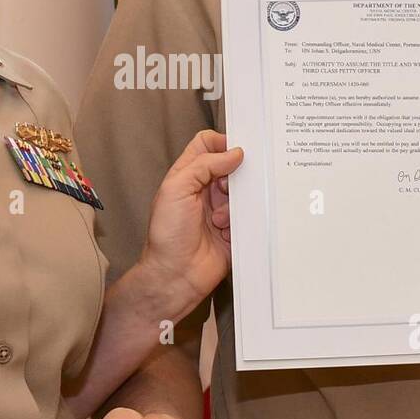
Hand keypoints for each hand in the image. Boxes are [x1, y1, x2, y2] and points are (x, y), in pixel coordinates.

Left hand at [139, 130, 241, 319]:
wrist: (175, 276)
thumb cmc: (168, 234)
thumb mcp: (177, 189)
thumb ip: (204, 165)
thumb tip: (235, 153)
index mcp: (187, 176)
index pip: (207, 146)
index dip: (222, 142)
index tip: (235, 148)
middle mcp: (205, 191)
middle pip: (231, 167)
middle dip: (235, 175)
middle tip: (227, 189)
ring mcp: (221, 210)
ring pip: (244, 191)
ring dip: (235, 203)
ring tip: (219, 220)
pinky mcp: (235, 230)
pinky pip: (251, 215)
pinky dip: (242, 220)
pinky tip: (226, 233)